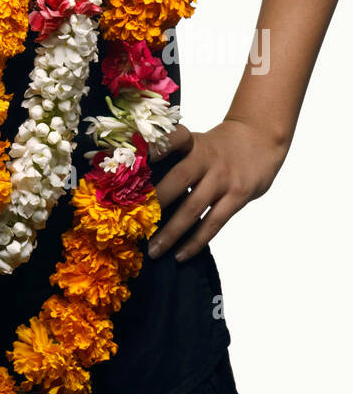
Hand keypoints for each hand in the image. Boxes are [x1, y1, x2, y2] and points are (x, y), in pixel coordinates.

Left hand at [145, 119, 288, 262]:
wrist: (260, 139)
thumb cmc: (218, 145)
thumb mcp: (197, 141)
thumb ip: (174, 158)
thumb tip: (139, 185)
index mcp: (192, 142)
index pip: (174, 139)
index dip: (157, 147)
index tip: (139, 159)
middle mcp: (206, 158)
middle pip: (179, 178)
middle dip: (156, 201)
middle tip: (134, 221)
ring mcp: (223, 178)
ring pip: (193, 207)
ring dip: (172, 232)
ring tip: (154, 250)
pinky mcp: (237, 196)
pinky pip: (213, 223)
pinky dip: (195, 241)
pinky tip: (180, 255)